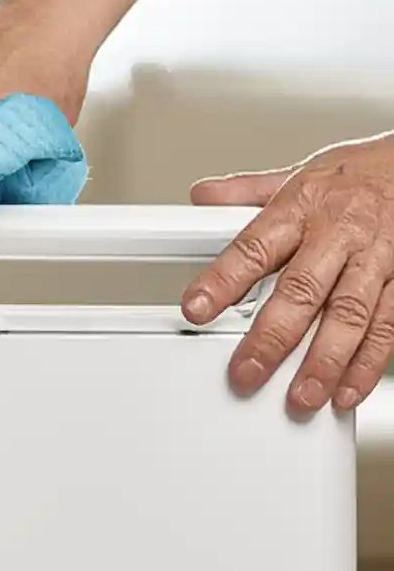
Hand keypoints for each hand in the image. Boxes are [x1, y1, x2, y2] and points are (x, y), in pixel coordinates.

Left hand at [183, 132, 393, 412]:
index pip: (253, 247)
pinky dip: (368, 362)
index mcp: (302, 208)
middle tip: (246, 372)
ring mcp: (376, 261)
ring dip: (325, 361)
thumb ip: (246, 192)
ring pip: (349, 315)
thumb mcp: (298, 174)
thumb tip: (201, 198)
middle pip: (302, 290)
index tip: (196, 308)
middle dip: (272, 337)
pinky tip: (348, 390)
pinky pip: (388, 325)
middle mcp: (339, 236)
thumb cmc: (356, 176)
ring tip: (301, 395)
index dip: (223, 279)